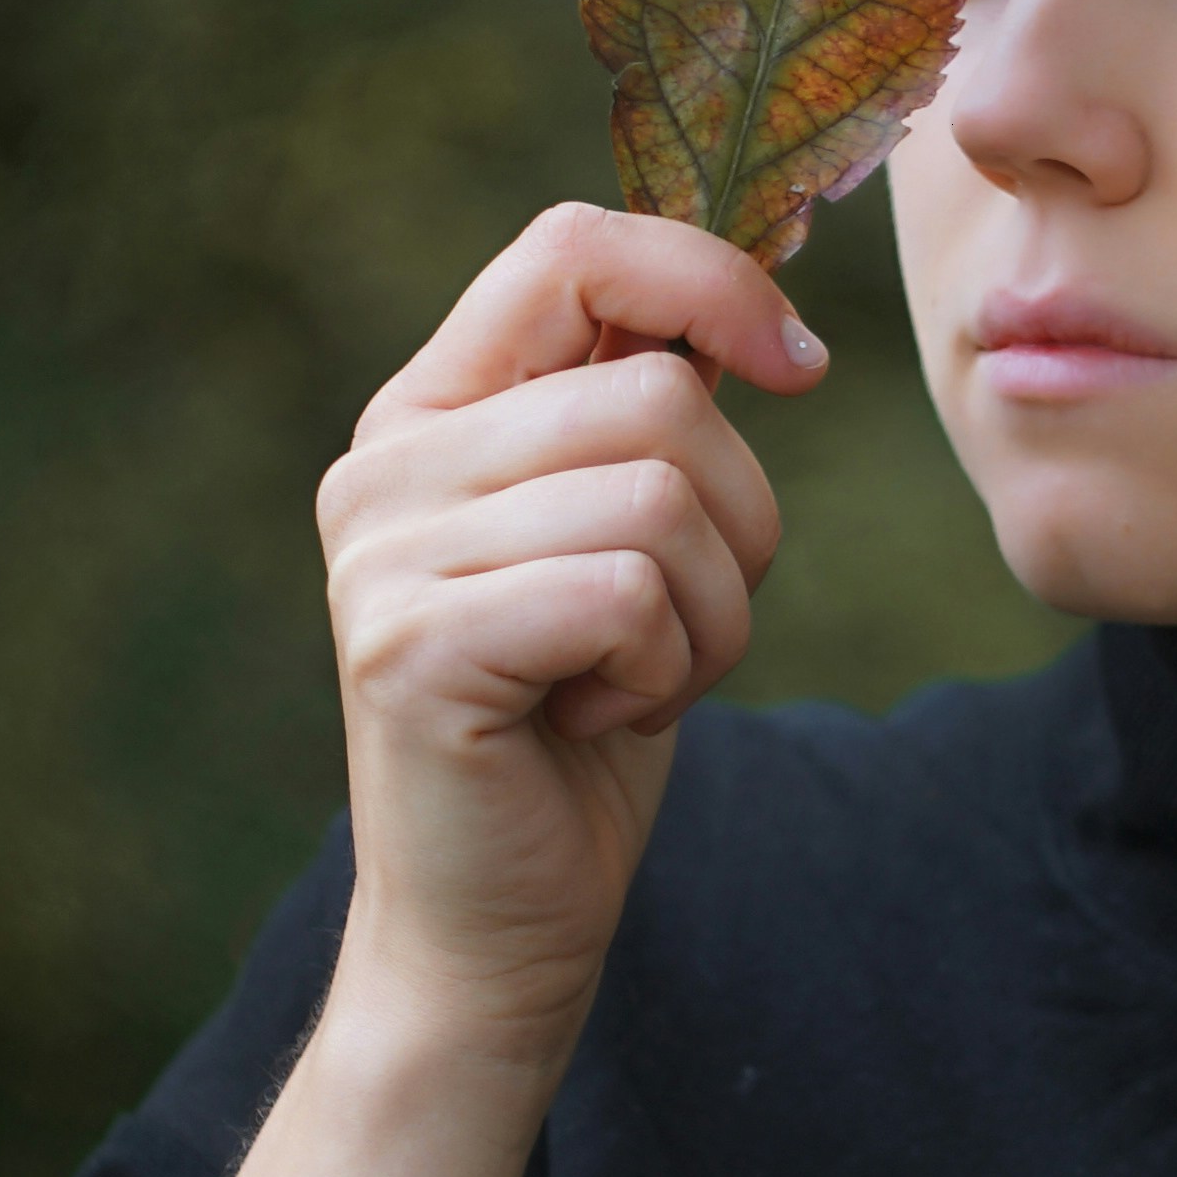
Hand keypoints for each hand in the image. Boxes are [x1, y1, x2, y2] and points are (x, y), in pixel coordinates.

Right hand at [311, 202, 823, 1069]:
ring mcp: (384, 554)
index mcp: (430, 410)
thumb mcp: (621, 538)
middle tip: (684, 623)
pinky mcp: (414, 646)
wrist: (493, 927)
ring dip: (711, 611)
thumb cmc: (577, 726)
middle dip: (739, 519)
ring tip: (640, 677)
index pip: (571, 249)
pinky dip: (667, 667)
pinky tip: (603, 720)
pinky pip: (627, 592)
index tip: (793, 368)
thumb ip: (646, 420)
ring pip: (658, 495)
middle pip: (657, 393)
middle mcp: (385, 465)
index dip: (708, 284)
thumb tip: (760, 308)